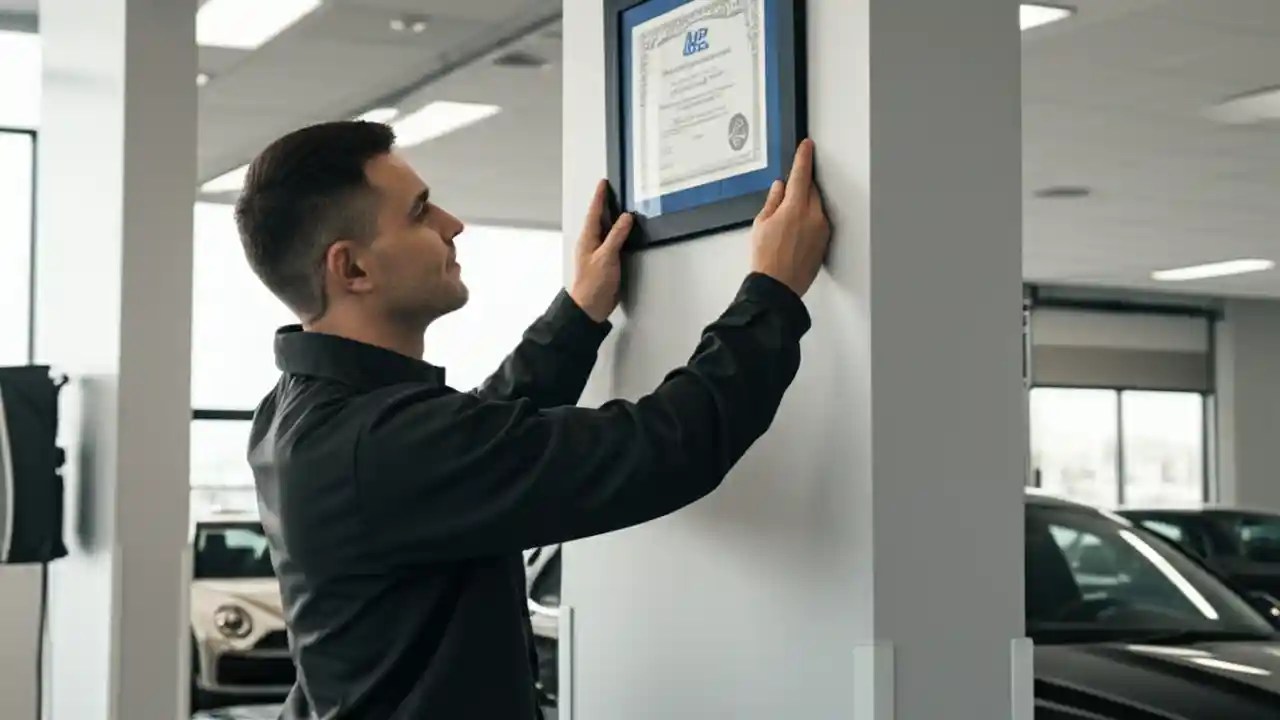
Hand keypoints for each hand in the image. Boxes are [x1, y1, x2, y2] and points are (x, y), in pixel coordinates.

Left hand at [570, 180, 632, 321]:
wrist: (590, 307)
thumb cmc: (593, 284)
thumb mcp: (606, 257)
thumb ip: (616, 236)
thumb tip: (626, 217)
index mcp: (588, 239)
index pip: (594, 212)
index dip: (599, 197)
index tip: (603, 183)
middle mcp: (591, 243)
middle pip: (599, 218)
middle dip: (605, 204)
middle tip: (611, 190)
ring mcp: (598, 252)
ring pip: (605, 229)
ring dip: (612, 218)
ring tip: (619, 205)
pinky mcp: (606, 262)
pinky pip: (612, 241)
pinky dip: (618, 233)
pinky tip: (624, 233)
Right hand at [750, 139, 830, 295]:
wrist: (778, 287)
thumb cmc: (766, 259)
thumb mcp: (761, 224)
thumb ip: (773, 201)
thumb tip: (779, 187)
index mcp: (795, 208)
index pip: (802, 174)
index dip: (804, 157)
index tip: (807, 145)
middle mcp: (814, 216)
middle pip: (812, 189)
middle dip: (801, 187)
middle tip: (785, 196)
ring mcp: (822, 230)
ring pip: (816, 206)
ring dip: (805, 205)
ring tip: (787, 223)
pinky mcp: (825, 241)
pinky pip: (819, 221)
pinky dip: (809, 220)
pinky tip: (795, 233)